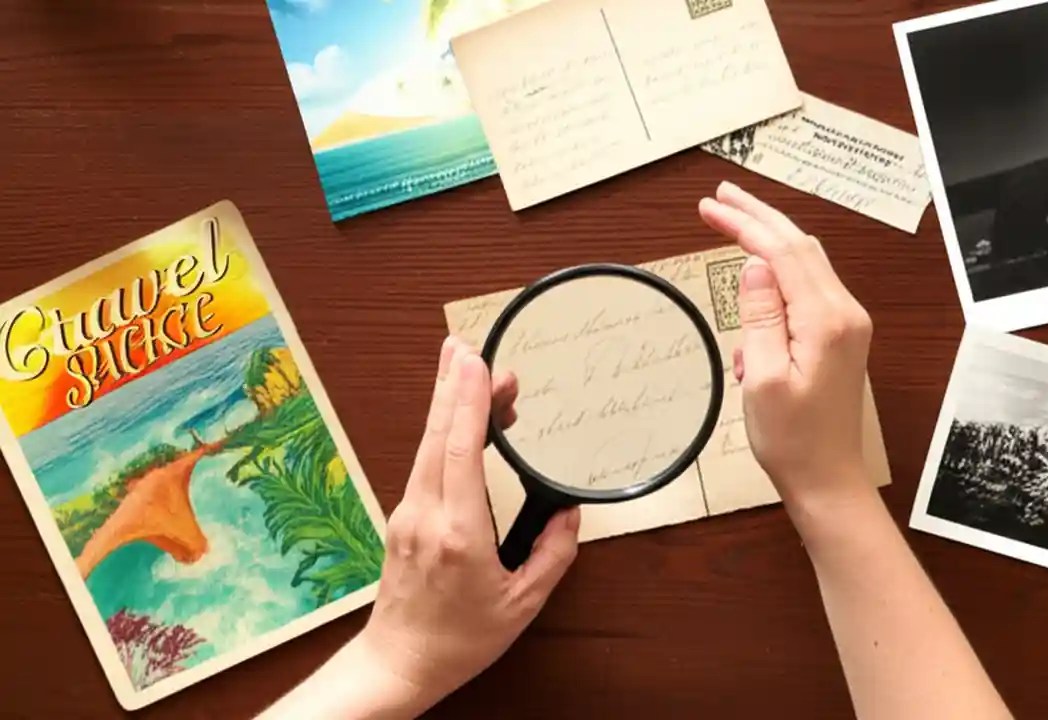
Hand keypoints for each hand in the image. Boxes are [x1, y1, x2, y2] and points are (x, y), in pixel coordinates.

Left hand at [351, 337, 580, 714]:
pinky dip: (445, 430)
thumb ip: (553, 554)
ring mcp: (408, 513)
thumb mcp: (522, 605)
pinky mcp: (404, 516)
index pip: (460, 453)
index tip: (478, 362)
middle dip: (453, 384)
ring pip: (427, 444)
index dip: (468, 402)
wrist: (399, 664)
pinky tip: (459, 417)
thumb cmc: (459, 640)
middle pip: (437, 435)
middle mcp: (425, 516)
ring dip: (448, 402)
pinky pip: (425, 460)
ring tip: (466, 364)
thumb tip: (568, 512)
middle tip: (467, 344)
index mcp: (457, 535)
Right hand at [697, 182, 872, 521]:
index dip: (744, 224)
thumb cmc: (792, 439)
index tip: (710, 207)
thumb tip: (756, 264)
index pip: (783, 252)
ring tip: (733, 218)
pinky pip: (807, 289)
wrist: (827, 478)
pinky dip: (778, 274)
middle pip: (800, 246)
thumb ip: (760, 316)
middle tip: (720, 196)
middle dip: (758, 217)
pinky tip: (751, 280)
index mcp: (826, 320)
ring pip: (806, 262)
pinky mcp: (841, 335)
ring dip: (769, 238)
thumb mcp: (761, 378)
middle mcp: (845, 313)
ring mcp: (847, 323)